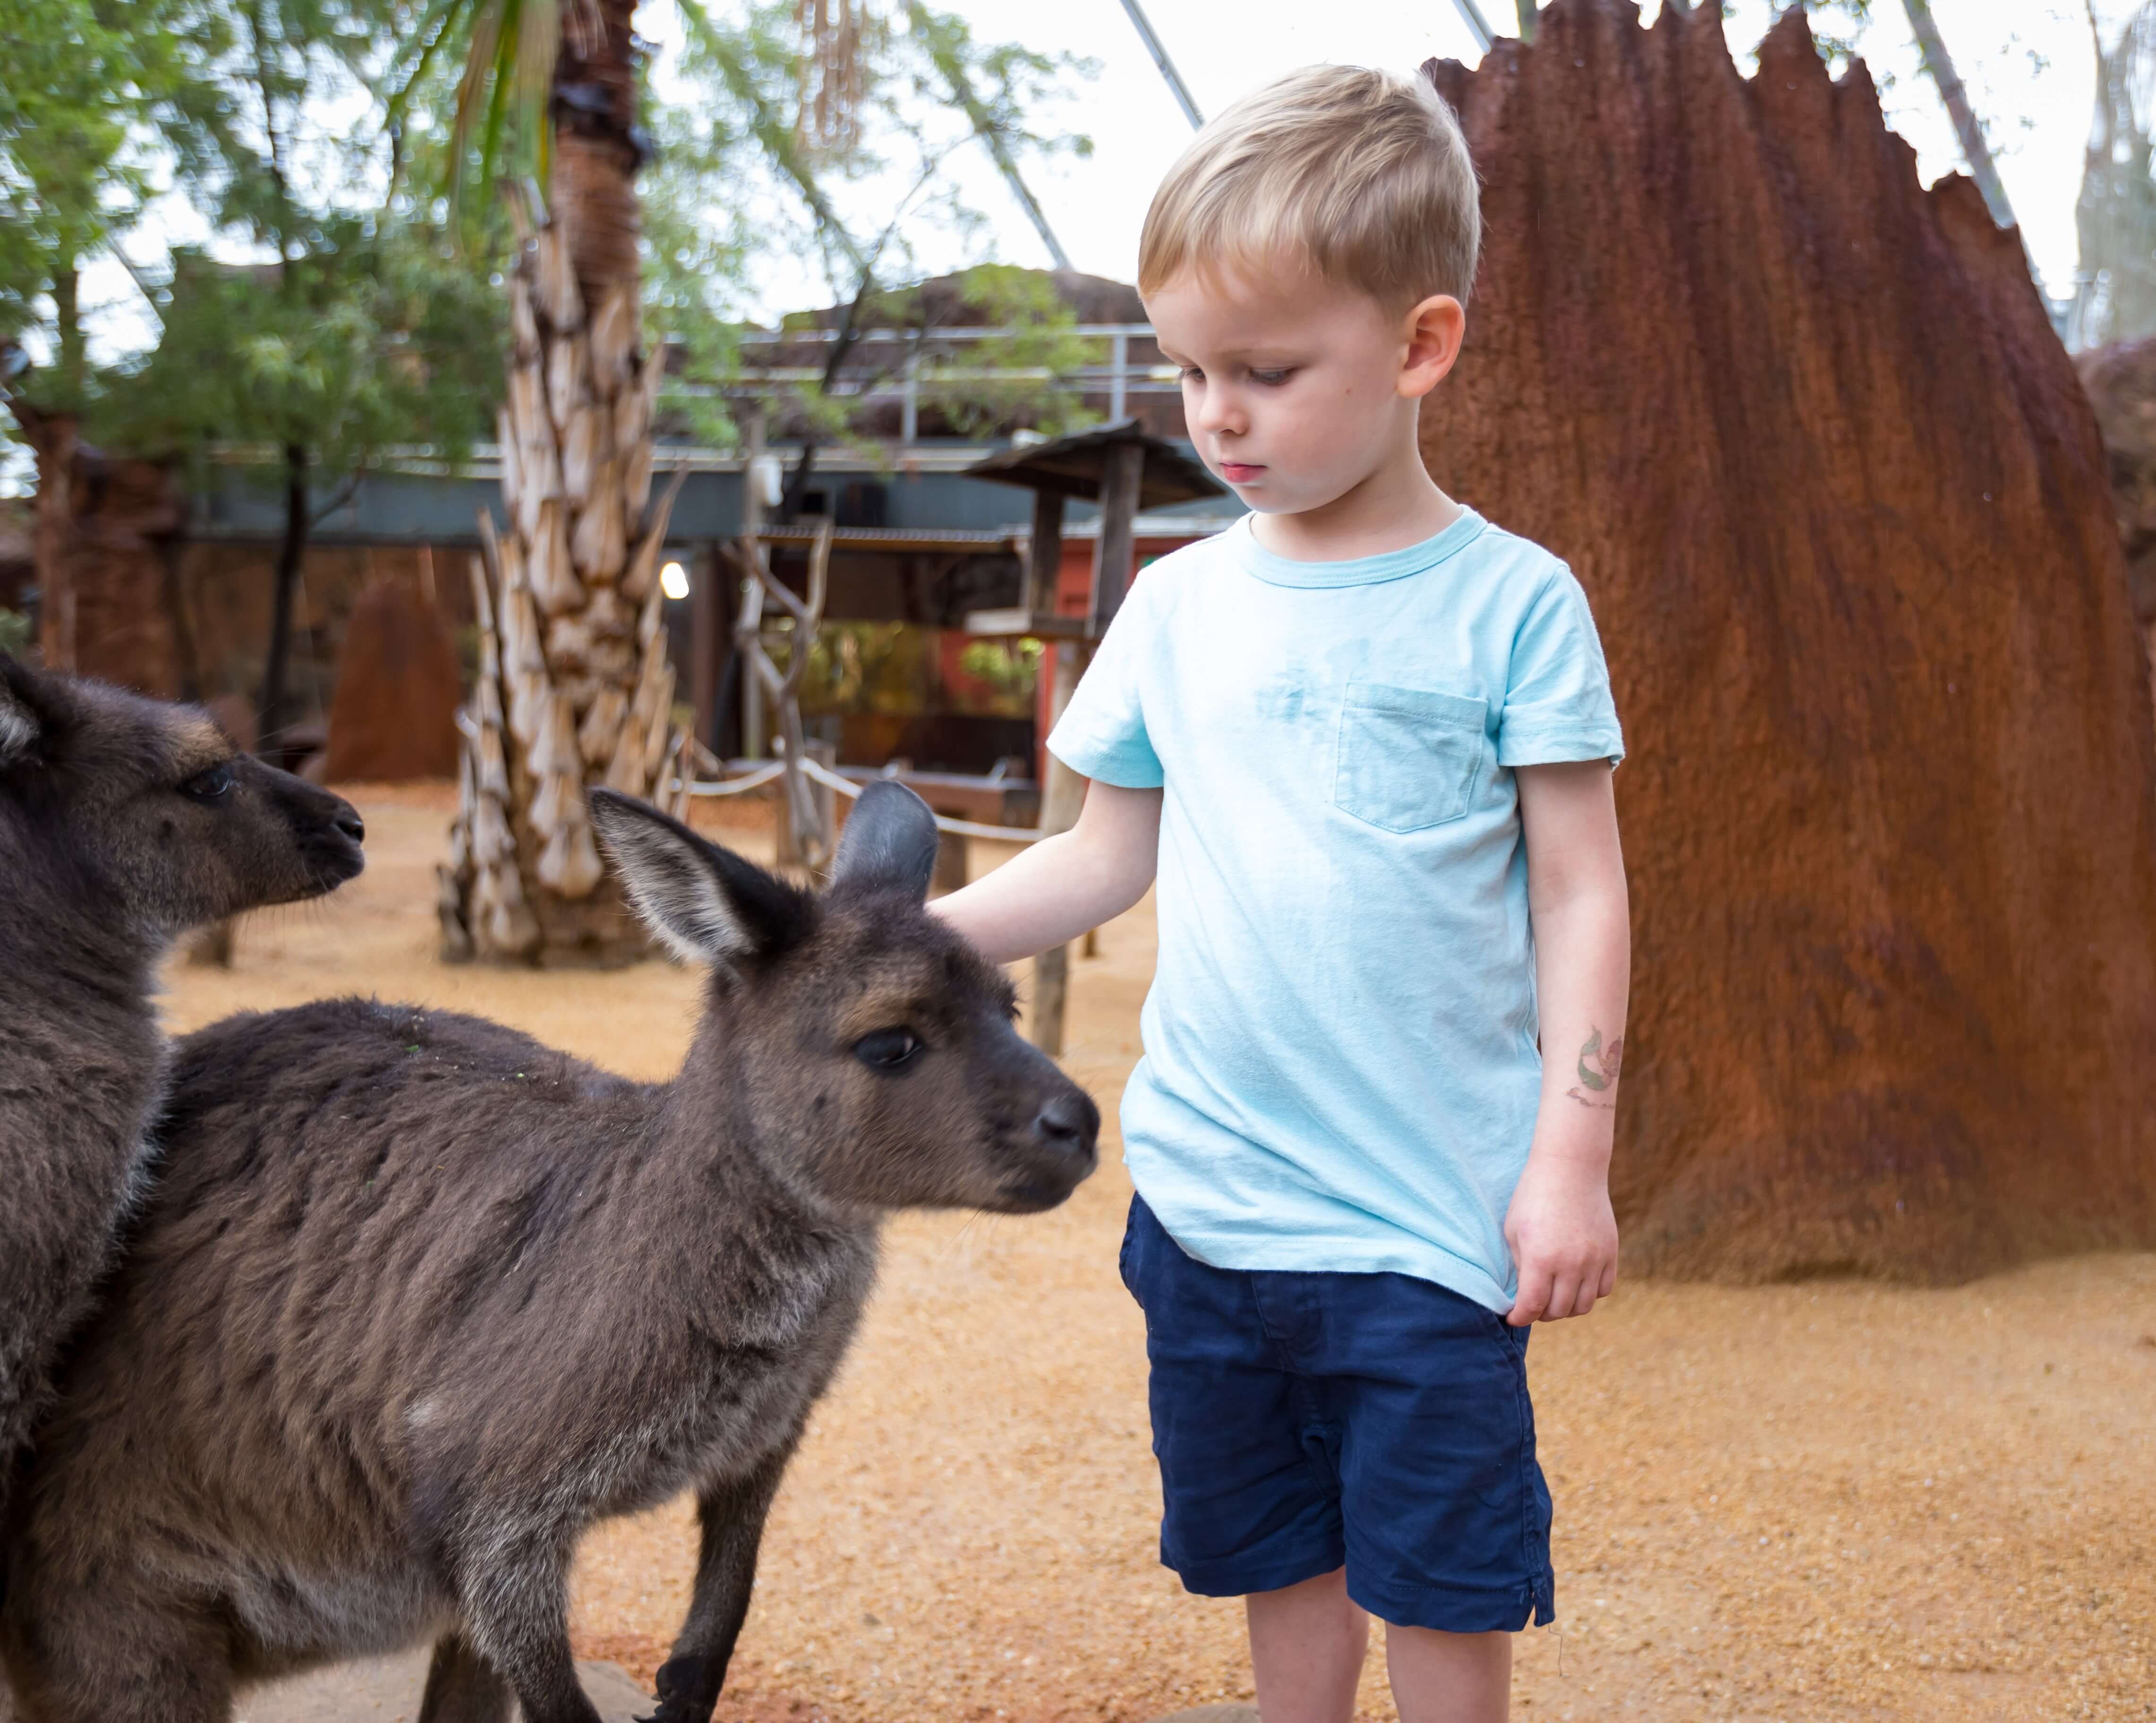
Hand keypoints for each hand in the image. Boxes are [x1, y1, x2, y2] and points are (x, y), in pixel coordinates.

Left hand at [1503, 1152, 1617, 1326]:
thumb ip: (1520, 1267)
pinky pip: (1603, 1289)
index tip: (1513, 1317)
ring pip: (1583, 1306)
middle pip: (1558, 1311)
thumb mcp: (1514, 1231)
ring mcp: (1594, 1260)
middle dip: (1540, 1314)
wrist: (1570, 1169)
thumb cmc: (1533, 1197)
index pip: (1532, 1306)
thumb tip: (1522, 1295)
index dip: (1520, 1317)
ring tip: (1554, 1298)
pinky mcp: (1610, 1253)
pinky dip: (1588, 1294)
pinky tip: (1575, 1284)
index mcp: (1541, 1259)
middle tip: (1532, 1306)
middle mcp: (1571, 1264)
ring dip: (1566, 1308)